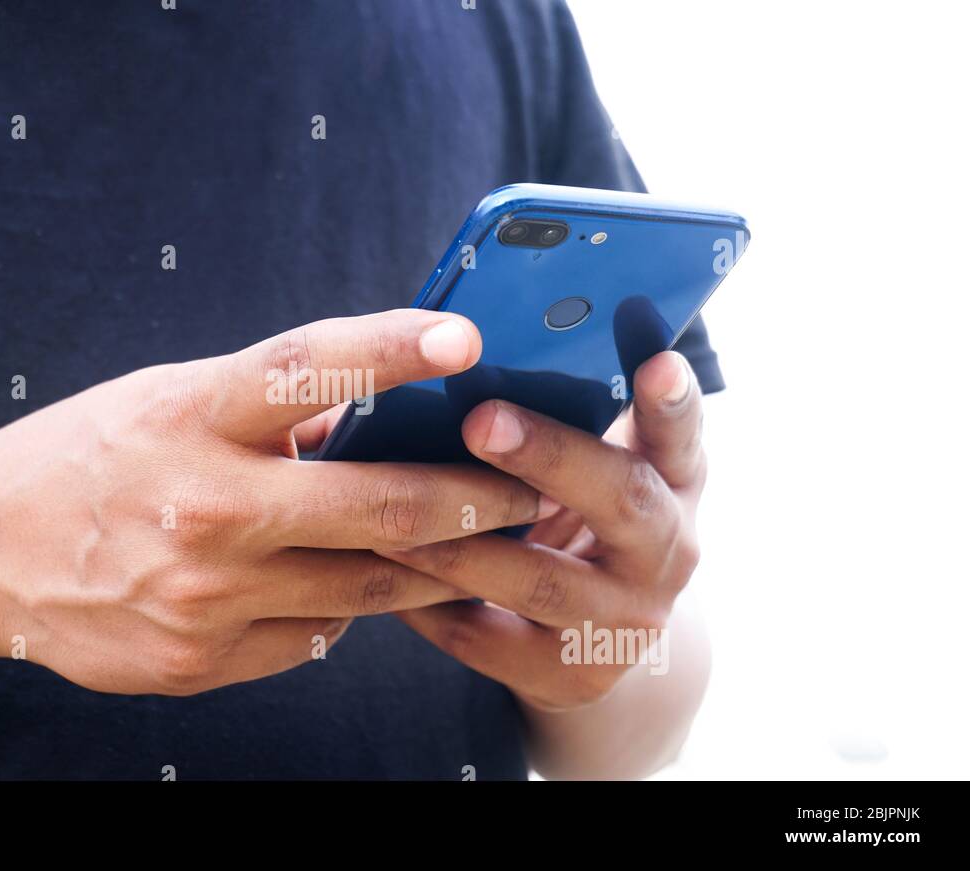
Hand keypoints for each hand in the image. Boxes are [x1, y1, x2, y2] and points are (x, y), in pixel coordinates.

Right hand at [0, 310, 544, 695]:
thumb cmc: (89, 457)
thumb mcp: (170, 402)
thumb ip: (267, 413)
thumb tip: (376, 421)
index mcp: (189, 418)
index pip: (304, 370)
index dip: (390, 348)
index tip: (465, 337)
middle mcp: (201, 508)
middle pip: (374, 506)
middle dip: (474, 499)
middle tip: (531, 488)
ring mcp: (202, 596)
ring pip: (365, 586)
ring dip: (436, 564)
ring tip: (486, 543)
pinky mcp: (200, 660)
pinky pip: (315, 633)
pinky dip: (348, 605)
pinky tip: (356, 584)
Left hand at [378, 351, 704, 711]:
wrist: (596, 642)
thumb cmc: (577, 518)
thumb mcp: (597, 467)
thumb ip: (569, 414)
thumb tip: (469, 344)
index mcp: (674, 481)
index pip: (683, 433)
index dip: (673, 400)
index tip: (657, 362)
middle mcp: (667, 552)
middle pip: (621, 499)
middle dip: (549, 457)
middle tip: (480, 421)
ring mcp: (624, 621)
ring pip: (541, 580)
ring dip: (459, 545)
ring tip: (388, 514)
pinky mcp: (571, 676)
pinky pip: (485, 637)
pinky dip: (427, 604)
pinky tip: (378, 573)